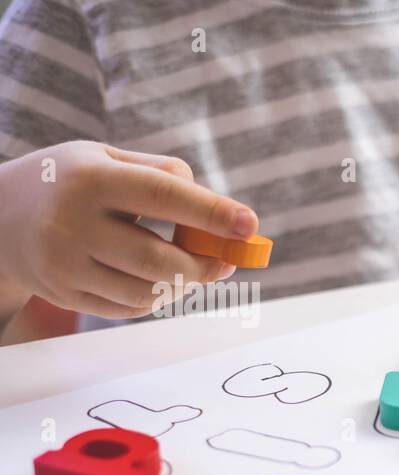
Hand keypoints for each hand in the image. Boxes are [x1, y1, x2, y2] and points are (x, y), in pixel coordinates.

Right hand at [0, 140, 258, 321]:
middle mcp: (73, 222)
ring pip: (148, 291)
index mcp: (90, 179)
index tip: (250, 225)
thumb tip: (221, 214)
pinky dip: (157, 297)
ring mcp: (65, 264)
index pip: (163, 196)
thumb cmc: (70, 181)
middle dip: (205, 264)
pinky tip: (161, 281)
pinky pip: (129, 308)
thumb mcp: (105, 159)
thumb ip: (163, 175)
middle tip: (226, 260)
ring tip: (194, 268)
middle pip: (160, 259)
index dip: (212, 213)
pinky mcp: (64, 292)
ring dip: (185, 284)